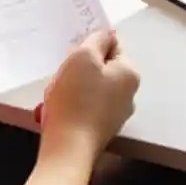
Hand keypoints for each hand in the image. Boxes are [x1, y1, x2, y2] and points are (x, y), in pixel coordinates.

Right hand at [38, 29, 139, 159]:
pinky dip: (69, 106)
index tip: (74, 55)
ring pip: (89, 89)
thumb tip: (105, 36)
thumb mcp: (83, 57)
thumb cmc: (76, 98)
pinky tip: (56, 112)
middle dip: (77, 70)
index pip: (113, 46)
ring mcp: (115, 114)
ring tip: (55, 97)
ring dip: (69, 88)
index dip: (91, 46)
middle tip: (62, 77)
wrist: (68, 148)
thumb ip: (96, 41)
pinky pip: (83, 108)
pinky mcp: (100, 129)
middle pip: (100, 69)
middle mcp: (128, 94)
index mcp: (130, 74)